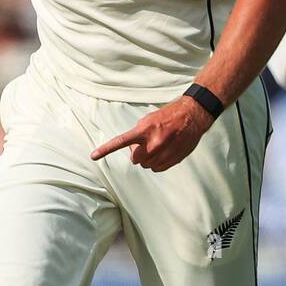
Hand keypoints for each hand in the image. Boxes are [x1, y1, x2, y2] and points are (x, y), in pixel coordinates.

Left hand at [90, 96, 213, 171]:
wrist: (192, 117)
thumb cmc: (168, 116)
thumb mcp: (149, 119)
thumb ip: (138, 134)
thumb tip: (132, 148)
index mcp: (144, 130)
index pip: (121, 142)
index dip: (105, 150)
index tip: (93, 156)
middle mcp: (153, 144)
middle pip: (135, 159)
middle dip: (138, 153)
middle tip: (146, 143)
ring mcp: (163, 154)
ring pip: (146, 165)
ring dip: (149, 158)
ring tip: (159, 145)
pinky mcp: (172, 160)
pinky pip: (157, 168)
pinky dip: (158, 162)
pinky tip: (165, 151)